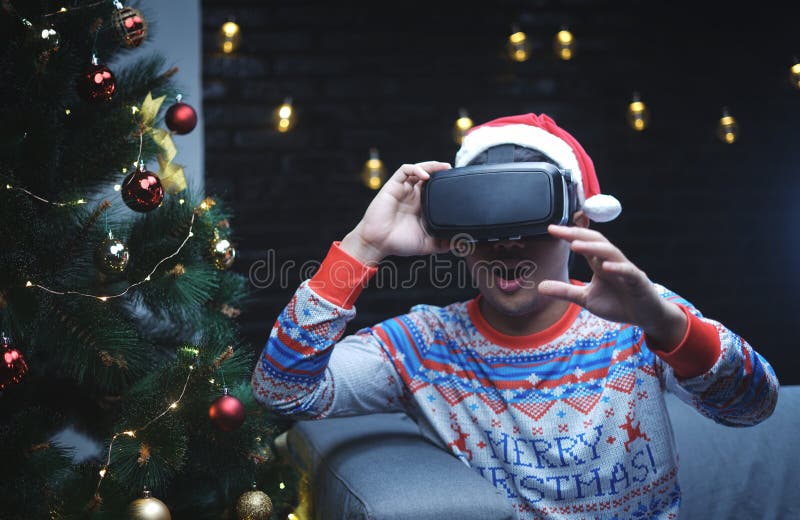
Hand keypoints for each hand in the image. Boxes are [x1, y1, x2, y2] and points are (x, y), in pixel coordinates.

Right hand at [340, 161, 451, 263]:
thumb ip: (444, 243)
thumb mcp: (428, 244)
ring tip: (443, 166)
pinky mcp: (393, 186)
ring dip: (431, 165)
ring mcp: (403, 189)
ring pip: (418, 169)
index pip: (435, 188)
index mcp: (421, 205)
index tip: (459, 182)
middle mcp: (413, 195)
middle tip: (453, 170)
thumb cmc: (399, 243)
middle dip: (441, 170)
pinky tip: (425, 175)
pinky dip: (416, 169)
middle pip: (429, 175)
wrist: (379, 244)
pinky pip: (404, 170)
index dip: (446, 182)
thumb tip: (463, 243)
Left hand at [537, 224, 687, 349]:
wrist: (645, 316)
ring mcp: (626, 270)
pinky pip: (628, 272)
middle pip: (596, 241)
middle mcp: (612, 261)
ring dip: (593, 247)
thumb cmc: (618, 303)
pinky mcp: (638, 282)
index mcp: (599, 263)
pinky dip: (618, 268)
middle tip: (559, 230)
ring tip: (575, 244)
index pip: (583, 243)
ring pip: (611, 252)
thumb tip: (540, 287)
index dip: (568, 235)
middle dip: (578, 234)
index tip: (551, 228)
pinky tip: (606, 267)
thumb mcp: (586, 299)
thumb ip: (565, 291)